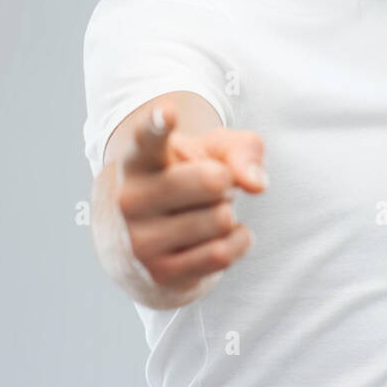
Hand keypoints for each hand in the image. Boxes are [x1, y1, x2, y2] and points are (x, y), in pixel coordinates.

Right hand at [112, 101, 265, 304]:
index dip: (158, 125)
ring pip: (221, 219)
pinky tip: (219, 237)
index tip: (168, 112)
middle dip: (226, 182)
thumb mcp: (215, 151)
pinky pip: (222, 253)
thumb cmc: (190, 180)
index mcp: (139, 160)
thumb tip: (256, 184)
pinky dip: (236, 242)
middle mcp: (130, 198)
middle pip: (213, 181)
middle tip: (210, 185)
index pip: (149, 139)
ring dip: (227, 214)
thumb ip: (242, 151)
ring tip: (204, 213)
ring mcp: (141, 240)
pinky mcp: (161, 274)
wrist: (157, 238)